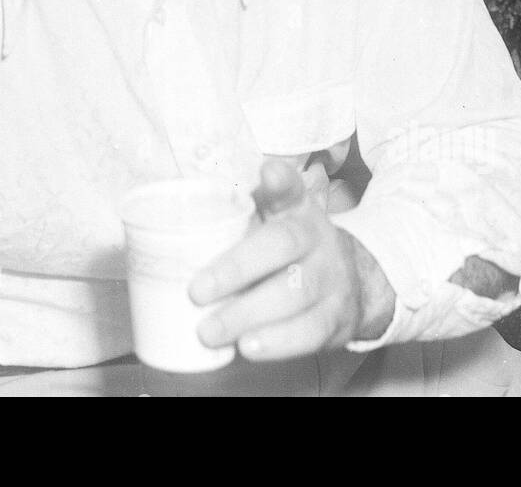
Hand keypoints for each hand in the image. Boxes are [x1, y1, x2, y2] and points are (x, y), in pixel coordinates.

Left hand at [189, 158, 396, 360]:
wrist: (352, 284)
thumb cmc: (287, 252)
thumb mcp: (270, 224)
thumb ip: (233, 219)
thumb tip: (168, 233)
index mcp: (296, 210)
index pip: (290, 189)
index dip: (280, 181)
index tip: (267, 172)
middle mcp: (317, 237)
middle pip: (281, 245)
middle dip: (236, 268)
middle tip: (195, 291)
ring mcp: (332, 277)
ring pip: (295, 293)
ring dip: (248, 314)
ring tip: (209, 331)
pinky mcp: (337, 318)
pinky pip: (310, 332)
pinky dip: (277, 343)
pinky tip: (247, 348)